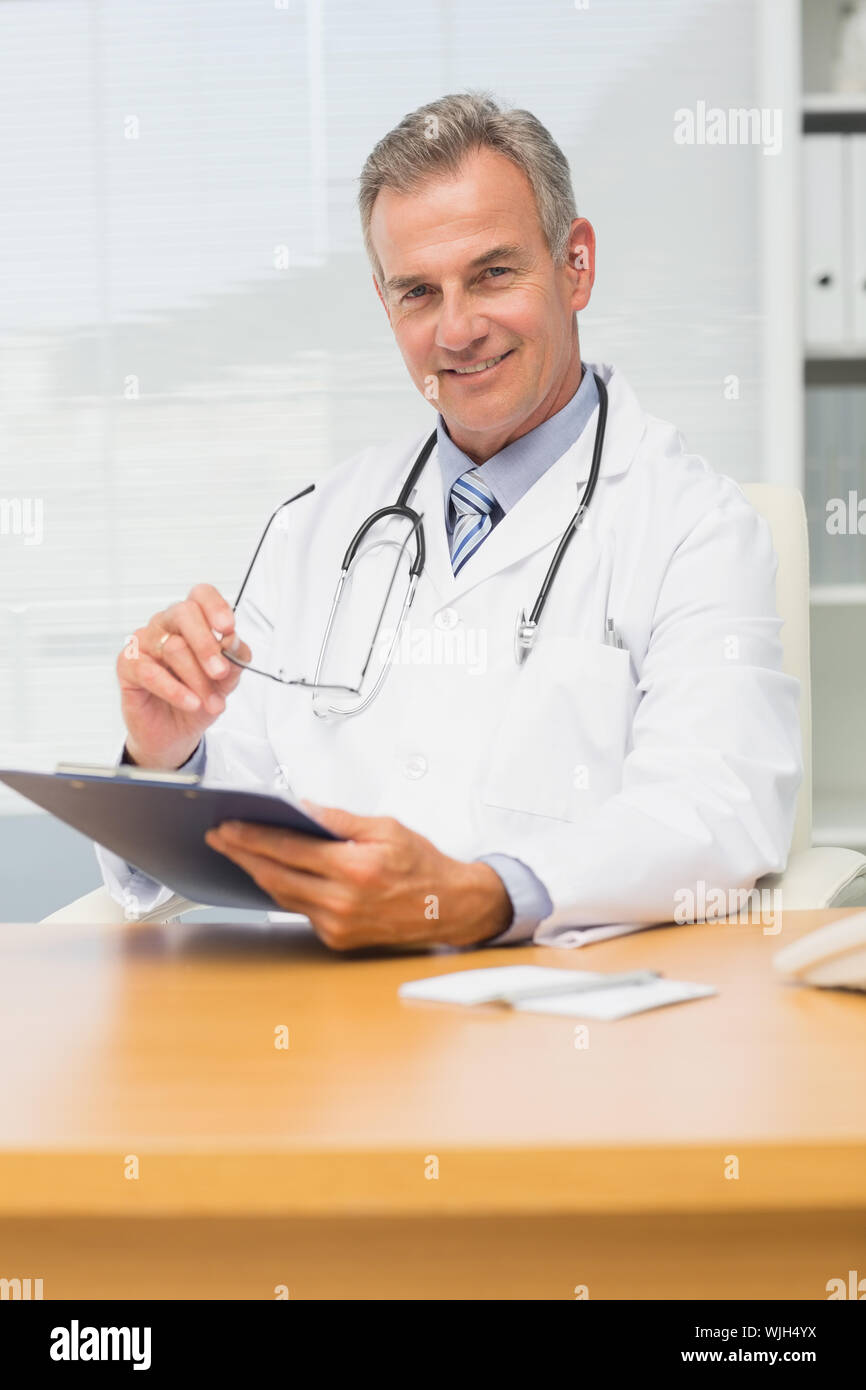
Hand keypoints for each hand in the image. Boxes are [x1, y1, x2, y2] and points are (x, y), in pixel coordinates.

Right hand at [118, 584, 251, 770]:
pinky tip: (191, 703)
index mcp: (192, 620)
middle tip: (220, 673)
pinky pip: (150, 672)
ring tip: (212, 703)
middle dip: (207, 645)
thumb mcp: (226, 682)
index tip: (228, 628)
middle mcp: (166, 625)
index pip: (201, 595)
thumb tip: (233, 641)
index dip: (215, 606)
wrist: (174, 733)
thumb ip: (234, 660)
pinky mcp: (127, 664)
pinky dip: (175, 690)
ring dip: (198, 679)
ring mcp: (144, 641)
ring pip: (173, 647)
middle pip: (185, 614)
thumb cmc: (198, 699)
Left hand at [204, 806, 512, 949]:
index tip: (228, 827)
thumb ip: (339, 819)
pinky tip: (271, 874)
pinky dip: (284, 891)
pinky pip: (301, 911)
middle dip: (242, 854)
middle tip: (219, 838)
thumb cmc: (423, 865)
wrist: (449, 908)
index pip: (288, 849)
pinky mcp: (338, 939)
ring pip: (283, 896)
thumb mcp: (386, 827)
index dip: (252, 837)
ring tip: (238, 852)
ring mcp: (338, 925)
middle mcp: (343, 902)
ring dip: (257, 872)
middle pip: (275, 876)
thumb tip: (301, 807)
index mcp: (354, 868)